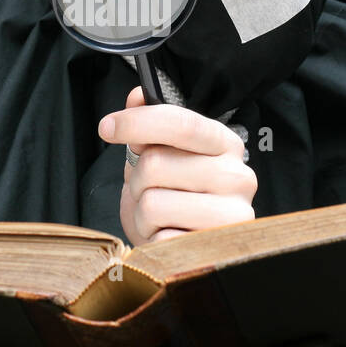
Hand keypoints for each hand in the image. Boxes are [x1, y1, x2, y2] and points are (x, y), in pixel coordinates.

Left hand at [98, 86, 257, 246]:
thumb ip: (151, 124)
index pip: (182, 123)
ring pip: (153, 203)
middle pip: (156, 163)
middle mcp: (238, 176)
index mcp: (225, 144)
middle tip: (147, 191)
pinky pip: (160, 240)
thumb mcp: (160, 156)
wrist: (186, 251)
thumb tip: (138, 95)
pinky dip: (154, 242)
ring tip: (159, 218)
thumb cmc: (174, 198)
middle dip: (137, 180)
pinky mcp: (217, 251)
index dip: (138, 122)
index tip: (107, 127)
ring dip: (143, 215)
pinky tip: (169, 238)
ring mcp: (233, 215)